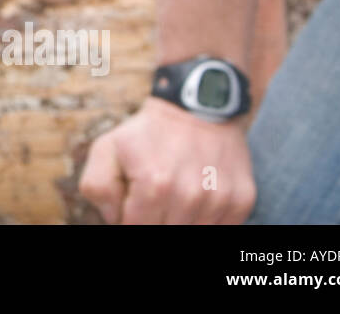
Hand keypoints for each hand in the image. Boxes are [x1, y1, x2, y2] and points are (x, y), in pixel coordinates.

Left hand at [79, 97, 256, 223]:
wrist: (198, 106)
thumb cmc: (148, 132)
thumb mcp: (107, 148)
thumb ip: (98, 187)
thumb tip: (115, 219)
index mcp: (154, 185)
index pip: (137, 229)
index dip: (130, 219)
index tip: (133, 204)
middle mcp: (190, 196)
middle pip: (165, 233)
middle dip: (153, 219)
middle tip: (153, 197)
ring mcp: (219, 200)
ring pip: (194, 234)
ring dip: (180, 220)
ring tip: (174, 195)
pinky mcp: (242, 200)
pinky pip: (221, 229)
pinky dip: (205, 219)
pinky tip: (197, 198)